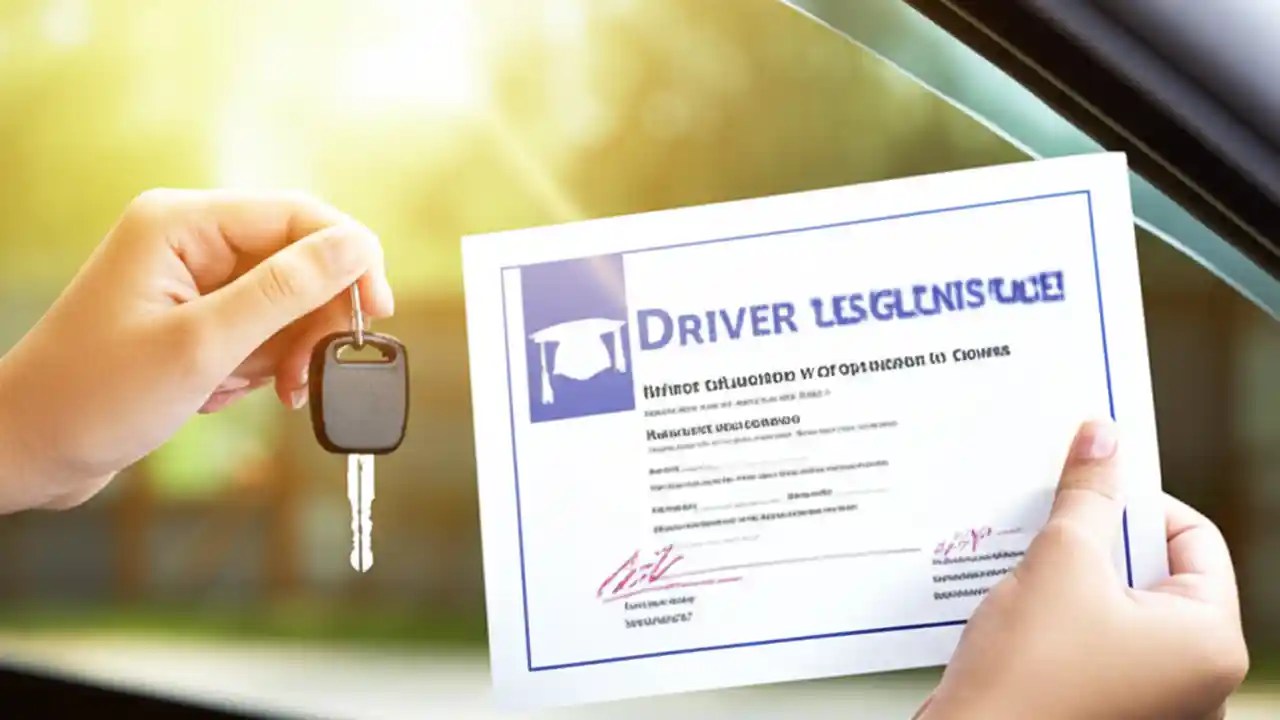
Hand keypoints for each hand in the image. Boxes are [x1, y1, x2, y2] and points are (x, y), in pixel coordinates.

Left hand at [0, 189, 393, 512]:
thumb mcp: (203, 345)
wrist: (28, 452)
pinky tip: (236, 391)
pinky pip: (260, 329)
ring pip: (284, 301)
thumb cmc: (96, 397)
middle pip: (297, 259)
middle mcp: (189, 240)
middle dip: (313, 318)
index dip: (349, 259)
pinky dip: (263, 364)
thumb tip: (358, 245)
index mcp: (181, 223)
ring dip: (288, 350)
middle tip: (313, 372)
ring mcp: (191, 280)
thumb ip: (286, 291)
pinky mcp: (194, 318)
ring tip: (270, 391)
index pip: (297, 215)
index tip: (377, 311)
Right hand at [916, 420, 1248, 719]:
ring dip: (1076, 575)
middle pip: (1157, 575)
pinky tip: (1022, 601)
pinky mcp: (1107, 710)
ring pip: (1121, 609)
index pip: (1195, 540)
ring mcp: (1152, 702)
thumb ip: (1088, 495)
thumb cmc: (1027, 675)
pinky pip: (1097, 644)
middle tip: (1055, 515)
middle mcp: (1196, 681)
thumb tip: (1103, 438)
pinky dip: (1064, 616)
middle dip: (1100, 538)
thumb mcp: (1060, 562)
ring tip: (1031, 558)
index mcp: (1209, 642)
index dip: (1140, 501)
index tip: (1091, 482)